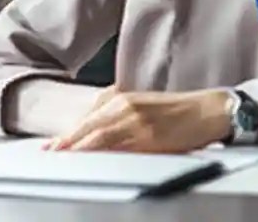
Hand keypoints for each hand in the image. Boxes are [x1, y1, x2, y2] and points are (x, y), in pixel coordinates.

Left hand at [47, 88, 231, 152]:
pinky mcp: (150, 135)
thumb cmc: (175, 111)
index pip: (87, 118)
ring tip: (65, 158)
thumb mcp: (140, 106)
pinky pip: (122, 147)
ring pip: (101, 137)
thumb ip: (116, 117)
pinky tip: (95, 160)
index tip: (51, 144)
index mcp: (120, 98)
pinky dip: (105, 154)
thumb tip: (92, 135)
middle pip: (89, 127)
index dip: (69, 133)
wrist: (207, 110)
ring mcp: (137, 120)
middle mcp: (125, 106)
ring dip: (81, 149)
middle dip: (69, 142)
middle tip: (51, 153)